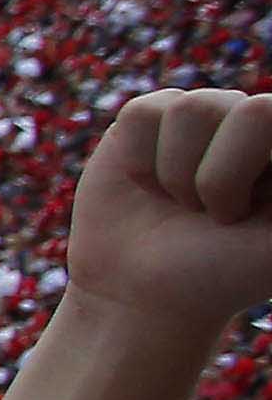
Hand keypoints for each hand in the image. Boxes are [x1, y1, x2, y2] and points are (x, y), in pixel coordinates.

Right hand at [54, 91, 271, 336]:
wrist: (149, 290)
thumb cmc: (227, 271)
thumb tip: (270, 181)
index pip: (269, 117)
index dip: (244, 173)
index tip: (251, 215)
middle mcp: (255, 121)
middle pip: (239, 110)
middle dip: (217, 177)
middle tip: (219, 213)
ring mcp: (204, 115)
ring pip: (187, 109)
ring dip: (176, 174)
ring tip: (186, 201)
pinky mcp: (149, 119)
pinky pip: (141, 114)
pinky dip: (140, 164)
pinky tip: (152, 187)